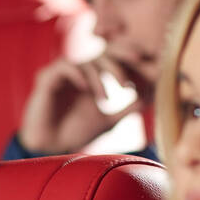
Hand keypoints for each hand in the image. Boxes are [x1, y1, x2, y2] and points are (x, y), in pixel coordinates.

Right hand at [18, 54, 150, 153]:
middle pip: (104, 51)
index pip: (116, 58)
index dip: (133, 58)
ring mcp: (64, 74)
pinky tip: (85, 89)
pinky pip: (64, 66)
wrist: (49, 148)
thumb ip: (127, 109)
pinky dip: (78, 74)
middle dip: (123, 55)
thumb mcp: (108, 121)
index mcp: (94, 77)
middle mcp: (80, 72)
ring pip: (88, 61)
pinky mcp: (47, 79)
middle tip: (138, 62)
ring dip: (101, 77)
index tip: (151, 66)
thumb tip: (152, 100)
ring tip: (105, 100)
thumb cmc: (75, 134)